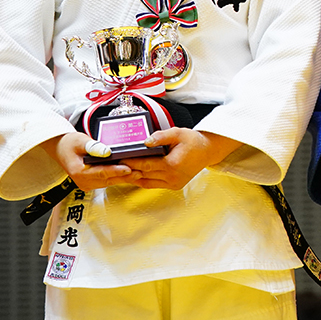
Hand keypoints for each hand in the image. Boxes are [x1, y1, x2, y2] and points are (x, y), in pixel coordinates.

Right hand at [40, 133, 137, 190]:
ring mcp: (87, 184)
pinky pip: (108, 180)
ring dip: (124, 177)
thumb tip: (106, 152)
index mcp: (78, 172)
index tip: (128, 169)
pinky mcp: (92, 183)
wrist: (61, 149)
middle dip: (125, 175)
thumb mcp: (80, 141)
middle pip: (108, 179)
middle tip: (141, 171)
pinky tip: (131, 173)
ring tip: (140, 171)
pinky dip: (119, 176)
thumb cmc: (70, 143)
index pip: (101, 172)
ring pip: (110, 181)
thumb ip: (93, 146)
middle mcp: (83, 181)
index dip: (116, 170)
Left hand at [125, 129, 240, 189]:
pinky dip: (142, 180)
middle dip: (127, 170)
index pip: (145, 165)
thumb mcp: (178, 133)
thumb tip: (145, 142)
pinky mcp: (174, 186)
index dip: (130, 162)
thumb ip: (160, 136)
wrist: (208, 151)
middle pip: (143, 174)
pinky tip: (133, 175)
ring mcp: (173, 183)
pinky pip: (152, 185)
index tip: (118, 158)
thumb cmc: (193, 141)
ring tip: (119, 172)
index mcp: (172, 164)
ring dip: (132, 177)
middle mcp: (172, 177)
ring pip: (145, 182)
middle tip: (113, 166)